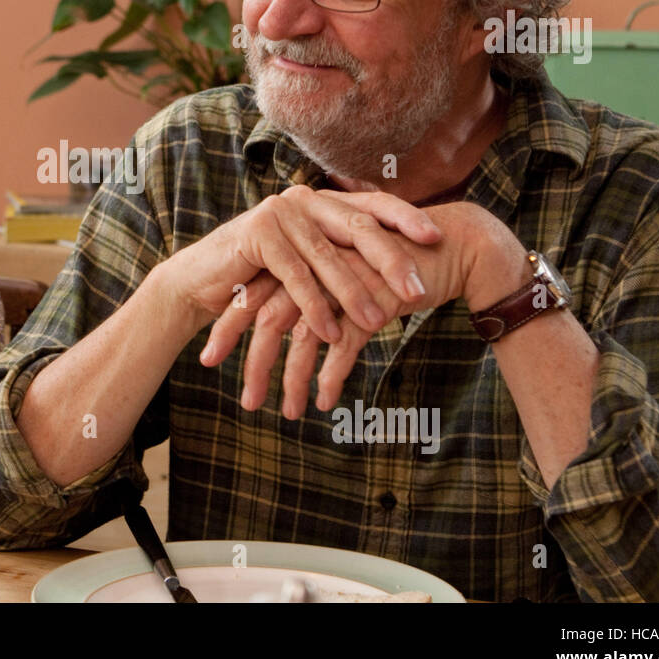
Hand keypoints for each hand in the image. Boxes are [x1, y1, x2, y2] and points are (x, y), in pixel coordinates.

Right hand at [161, 185, 443, 346]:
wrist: (201, 282)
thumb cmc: (261, 277)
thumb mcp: (308, 262)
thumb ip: (344, 256)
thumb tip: (402, 270)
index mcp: (323, 200)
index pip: (373, 205)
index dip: (407, 219)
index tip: (439, 238)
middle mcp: (304, 198)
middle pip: (358, 227)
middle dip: (391, 261)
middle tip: (420, 291)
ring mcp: (278, 212)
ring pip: (327, 256)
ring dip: (354, 293)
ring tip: (379, 322)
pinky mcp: (256, 234)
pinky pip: (295, 275)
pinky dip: (315, 306)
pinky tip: (332, 331)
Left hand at [199, 199, 521, 417]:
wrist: (449, 244)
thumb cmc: (391, 264)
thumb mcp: (343, 278)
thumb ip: (314, 296)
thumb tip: (287, 331)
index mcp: (300, 257)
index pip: (251, 295)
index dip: (229, 329)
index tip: (209, 359)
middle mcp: (315, 269)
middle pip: (268, 320)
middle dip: (254, 364)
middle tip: (245, 402)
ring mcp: (341, 284)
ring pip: (302, 340)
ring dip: (292, 381)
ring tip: (287, 414)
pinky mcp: (370, 302)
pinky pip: (342, 348)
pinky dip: (330, 377)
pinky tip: (322, 401)